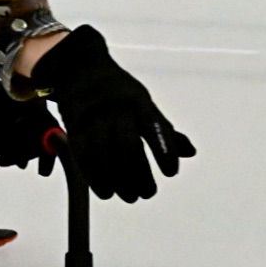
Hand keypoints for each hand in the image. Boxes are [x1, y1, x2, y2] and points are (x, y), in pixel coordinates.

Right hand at [32, 25, 193, 201]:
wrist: (81, 70)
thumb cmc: (119, 92)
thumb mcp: (145, 104)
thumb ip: (165, 130)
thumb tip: (190, 152)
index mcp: (139, 103)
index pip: (155, 127)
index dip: (164, 151)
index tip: (171, 172)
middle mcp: (116, 111)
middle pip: (129, 147)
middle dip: (140, 175)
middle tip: (148, 193)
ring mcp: (93, 120)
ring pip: (106, 156)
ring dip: (119, 182)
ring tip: (130, 196)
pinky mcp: (75, 130)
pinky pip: (85, 158)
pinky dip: (96, 179)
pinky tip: (107, 191)